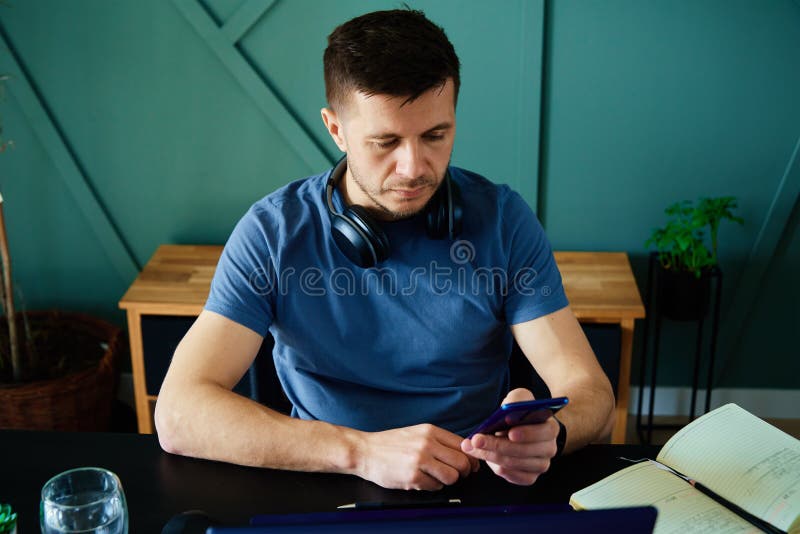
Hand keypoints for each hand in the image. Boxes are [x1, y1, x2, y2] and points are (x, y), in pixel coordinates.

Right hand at [356, 424, 479, 489]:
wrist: (364, 451)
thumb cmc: (390, 444)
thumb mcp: (416, 433)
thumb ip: (438, 441)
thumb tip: (463, 452)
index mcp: (430, 431)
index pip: (463, 444)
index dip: (470, 457)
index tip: (469, 464)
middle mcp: (427, 443)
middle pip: (462, 462)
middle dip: (462, 472)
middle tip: (454, 474)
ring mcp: (420, 460)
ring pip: (452, 476)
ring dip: (447, 480)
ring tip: (435, 477)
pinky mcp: (413, 476)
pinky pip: (435, 487)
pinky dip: (432, 486)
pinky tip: (421, 480)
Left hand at [460, 388, 558, 484]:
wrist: (517, 429)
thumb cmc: (518, 413)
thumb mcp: (518, 399)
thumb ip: (516, 400)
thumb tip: (507, 409)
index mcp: (551, 428)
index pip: (544, 432)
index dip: (528, 433)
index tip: (510, 433)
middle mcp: (549, 449)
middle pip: (524, 451)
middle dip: (497, 445)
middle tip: (476, 440)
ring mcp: (541, 465)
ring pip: (513, 464)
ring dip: (490, 455)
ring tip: (472, 446)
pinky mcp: (530, 477)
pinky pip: (512, 476)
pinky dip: (496, 467)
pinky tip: (485, 457)